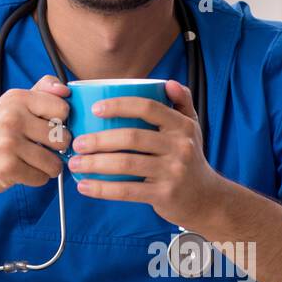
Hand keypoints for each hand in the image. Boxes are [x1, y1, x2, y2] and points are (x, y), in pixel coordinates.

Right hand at [0, 75, 70, 197]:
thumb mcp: (13, 105)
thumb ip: (42, 91)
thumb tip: (65, 89)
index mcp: (17, 98)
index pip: (62, 108)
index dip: (61, 121)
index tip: (49, 126)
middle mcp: (12, 117)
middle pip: (63, 137)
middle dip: (57, 148)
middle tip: (41, 147)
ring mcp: (8, 143)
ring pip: (54, 162)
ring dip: (49, 167)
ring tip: (33, 161)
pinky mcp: (7, 167)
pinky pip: (41, 177)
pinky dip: (36, 178)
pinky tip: (23, 171)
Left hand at [65, 79, 228, 229]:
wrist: (207, 199)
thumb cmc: (190, 159)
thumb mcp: (191, 129)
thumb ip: (181, 103)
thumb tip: (168, 82)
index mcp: (182, 126)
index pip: (148, 108)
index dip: (120, 105)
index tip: (94, 109)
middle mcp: (179, 147)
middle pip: (132, 137)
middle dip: (99, 139)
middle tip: (77, 142)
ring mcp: (172, 172)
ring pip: (126, 164)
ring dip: (95, 164)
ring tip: (75, 163)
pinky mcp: (164, 195)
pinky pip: (127, 191)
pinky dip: (102, 189)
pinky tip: (84, 186)